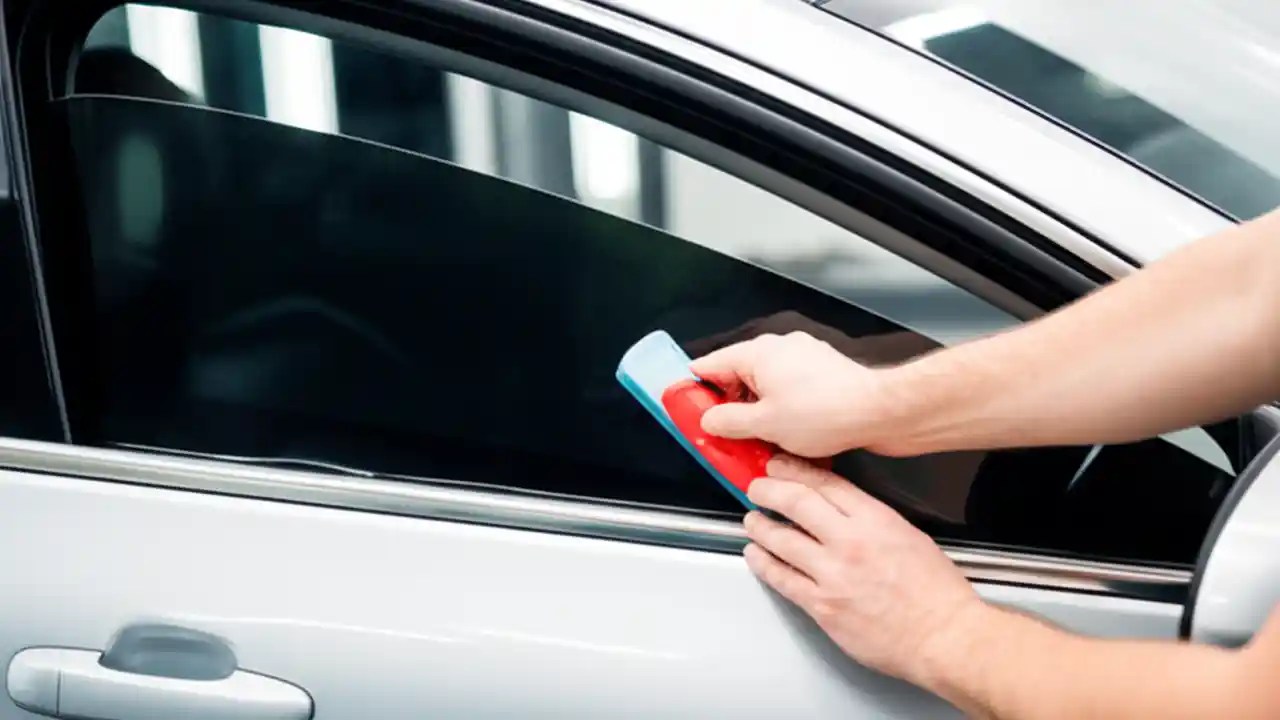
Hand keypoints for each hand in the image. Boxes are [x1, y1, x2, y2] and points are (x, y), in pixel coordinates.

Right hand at [690, 330, 903, 457]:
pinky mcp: (821, 375)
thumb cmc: (829, 411)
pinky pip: (787, 391)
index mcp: (759, 353)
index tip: (681, 402)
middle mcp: (780, 349)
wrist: (879, 412)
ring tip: (755, 442)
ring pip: (764, 387)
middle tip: (720, 434)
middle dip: (728, 407)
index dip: (693, 387)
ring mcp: (802, 360)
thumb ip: (728, 422)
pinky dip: (780, 411)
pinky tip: (783, 437)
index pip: (710, 364)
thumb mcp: (764, 424)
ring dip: (756, 413)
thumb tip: (711, 421)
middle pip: (737, 376)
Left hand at [742, 455, 985, 687]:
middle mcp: (850, 541)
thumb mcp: (909, 535)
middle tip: (756, 488)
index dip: (794, 470)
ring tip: (752, 521)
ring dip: (760, 526)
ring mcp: (833, 574)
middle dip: (768, 490)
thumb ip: (871, 520)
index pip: (825, 483)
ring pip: (780, 539)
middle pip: (795, 503)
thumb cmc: (936, 593)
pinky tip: (756, 555)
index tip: (779, 466)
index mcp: (875, 519)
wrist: (944, 637)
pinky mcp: (822, 606)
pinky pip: (782, 579)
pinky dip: (763, 564)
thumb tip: (840, 510)